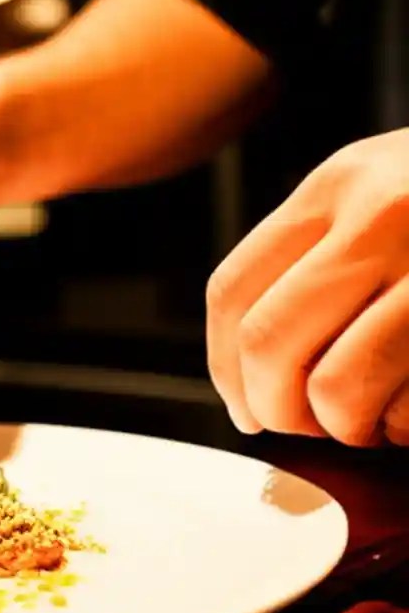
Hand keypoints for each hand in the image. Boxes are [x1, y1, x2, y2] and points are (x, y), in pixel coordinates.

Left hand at [206, 128, 408, 445]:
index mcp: (340, 185)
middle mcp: (383, 214)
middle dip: (278, 408)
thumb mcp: (388, 197)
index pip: (232, 293)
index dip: (225, 369)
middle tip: (310, 425)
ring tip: (383, 417)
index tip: (246, 407)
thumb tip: (248, 371)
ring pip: (336, 388)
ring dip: (351, 427)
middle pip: (268, 345)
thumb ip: (322, 259)